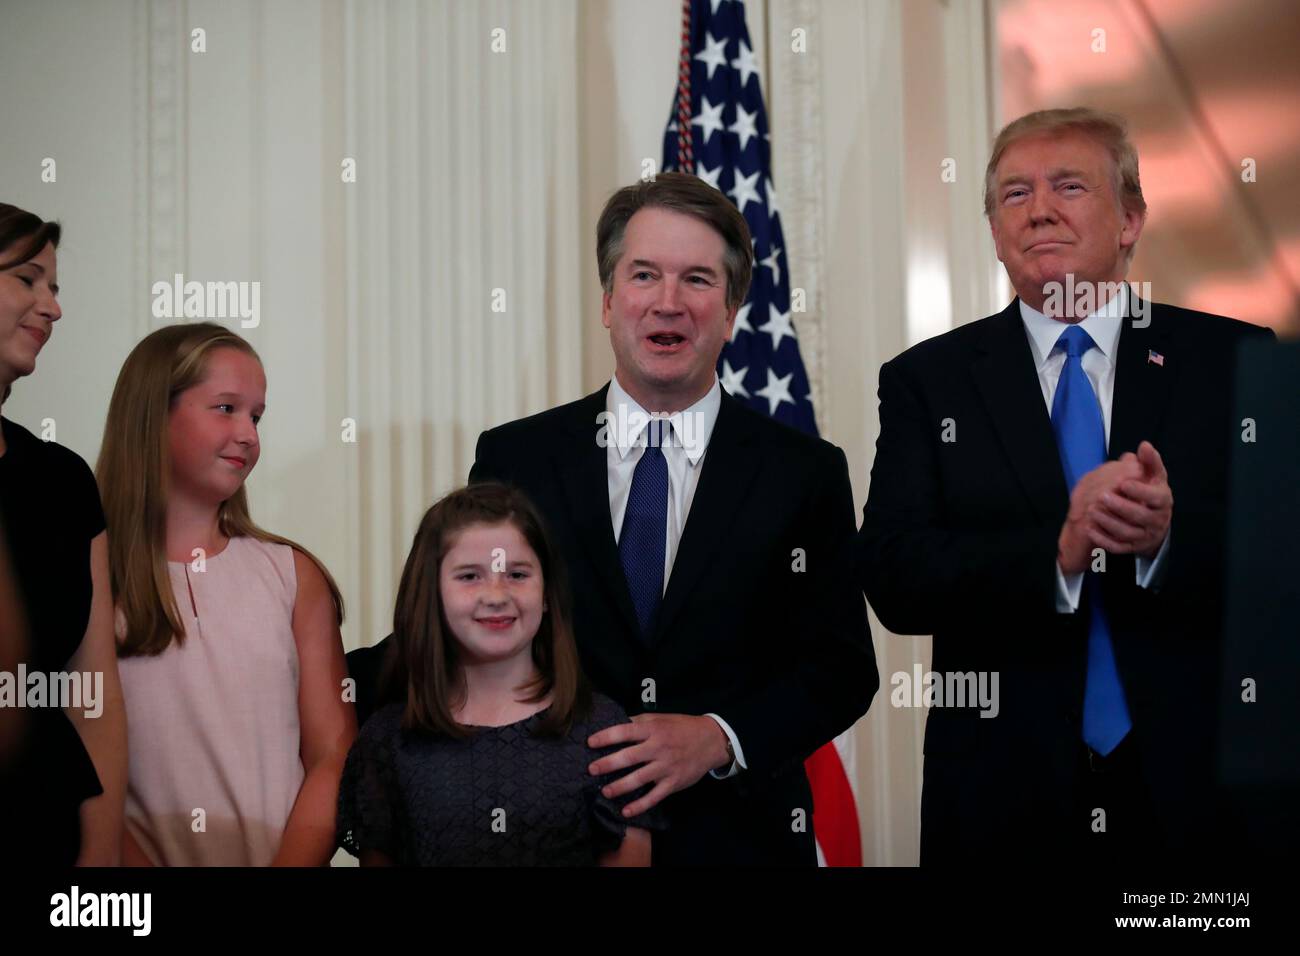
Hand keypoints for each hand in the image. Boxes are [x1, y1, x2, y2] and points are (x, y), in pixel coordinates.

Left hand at [587, 713, 729, 816]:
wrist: (711, 741)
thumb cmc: (682, 727)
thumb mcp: (661, 718)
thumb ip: (639, 721)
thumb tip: (616, 722)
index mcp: (653, 729)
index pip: (625, 732)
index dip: (606, 736)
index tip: (590, 742)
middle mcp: (658, 748)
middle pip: (629, 757)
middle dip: (607, 764)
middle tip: (591, 769)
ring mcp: (666, 767)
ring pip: (639, 779)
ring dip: (619, 786)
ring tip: (604, 791)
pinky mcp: (673, 783)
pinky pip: (654, 797)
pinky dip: (640, 805)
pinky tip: (626, 811)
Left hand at [1095, 441, 1171, 558]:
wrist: (1155, 522)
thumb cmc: (1152, 493)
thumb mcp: (1154, 476)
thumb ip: (1149, 461)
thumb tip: (1144, 446)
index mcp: (1163, 501)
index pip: (1155, 497)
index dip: (1140, 491)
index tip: (1123, 483)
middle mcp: (1157, 520)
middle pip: (1140, 516)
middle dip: (1120, 506)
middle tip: (1102, 496)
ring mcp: (1145, 535)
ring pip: (1127, 533)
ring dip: (1108, 523)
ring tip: (1091, 511)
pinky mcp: (1134, 547)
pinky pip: (1118, 547)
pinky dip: (1103, 540)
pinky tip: (1090, 529)